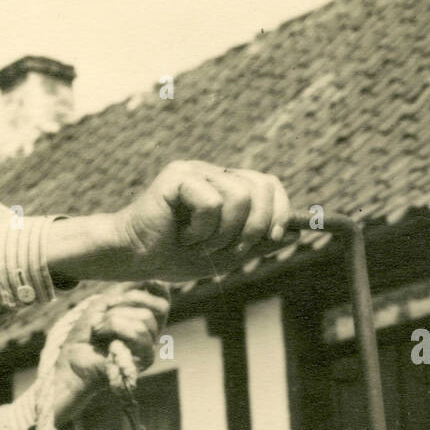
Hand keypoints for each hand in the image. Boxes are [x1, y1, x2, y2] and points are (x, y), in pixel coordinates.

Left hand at [50, 288, 170, 426]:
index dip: (156, 287)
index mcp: (145, 320)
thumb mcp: (103, 304)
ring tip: (98, 329)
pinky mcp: (144, 360)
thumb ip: (124, 292)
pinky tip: (101, 337)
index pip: (164, 300)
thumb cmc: (85, 334)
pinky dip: (114, 328)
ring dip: (114, 319)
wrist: (72, 360)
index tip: (135, 284)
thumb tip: (148, 278)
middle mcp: (152, 335)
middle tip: (104, 313)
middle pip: (157, 308)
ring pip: (144, 319)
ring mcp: (149, 348)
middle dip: (126, 303)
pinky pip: (138, 332)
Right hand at [115, 161, 290, 281]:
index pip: (268, 184)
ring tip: (200, 246)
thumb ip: (258, 242)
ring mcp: (195, 171)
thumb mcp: (226, 254)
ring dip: (224, 235)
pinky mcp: (177, 177)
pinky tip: (182, 237)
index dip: (280, 210)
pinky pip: (212, 203)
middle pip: (261, 188)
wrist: (132, 258)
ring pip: (239, 198)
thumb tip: (296, 233)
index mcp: (225, 186)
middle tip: (232, 250)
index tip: (276, 237)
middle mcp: (212, 173)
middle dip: (256, 227)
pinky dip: (202, 231)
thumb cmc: (173, 256)